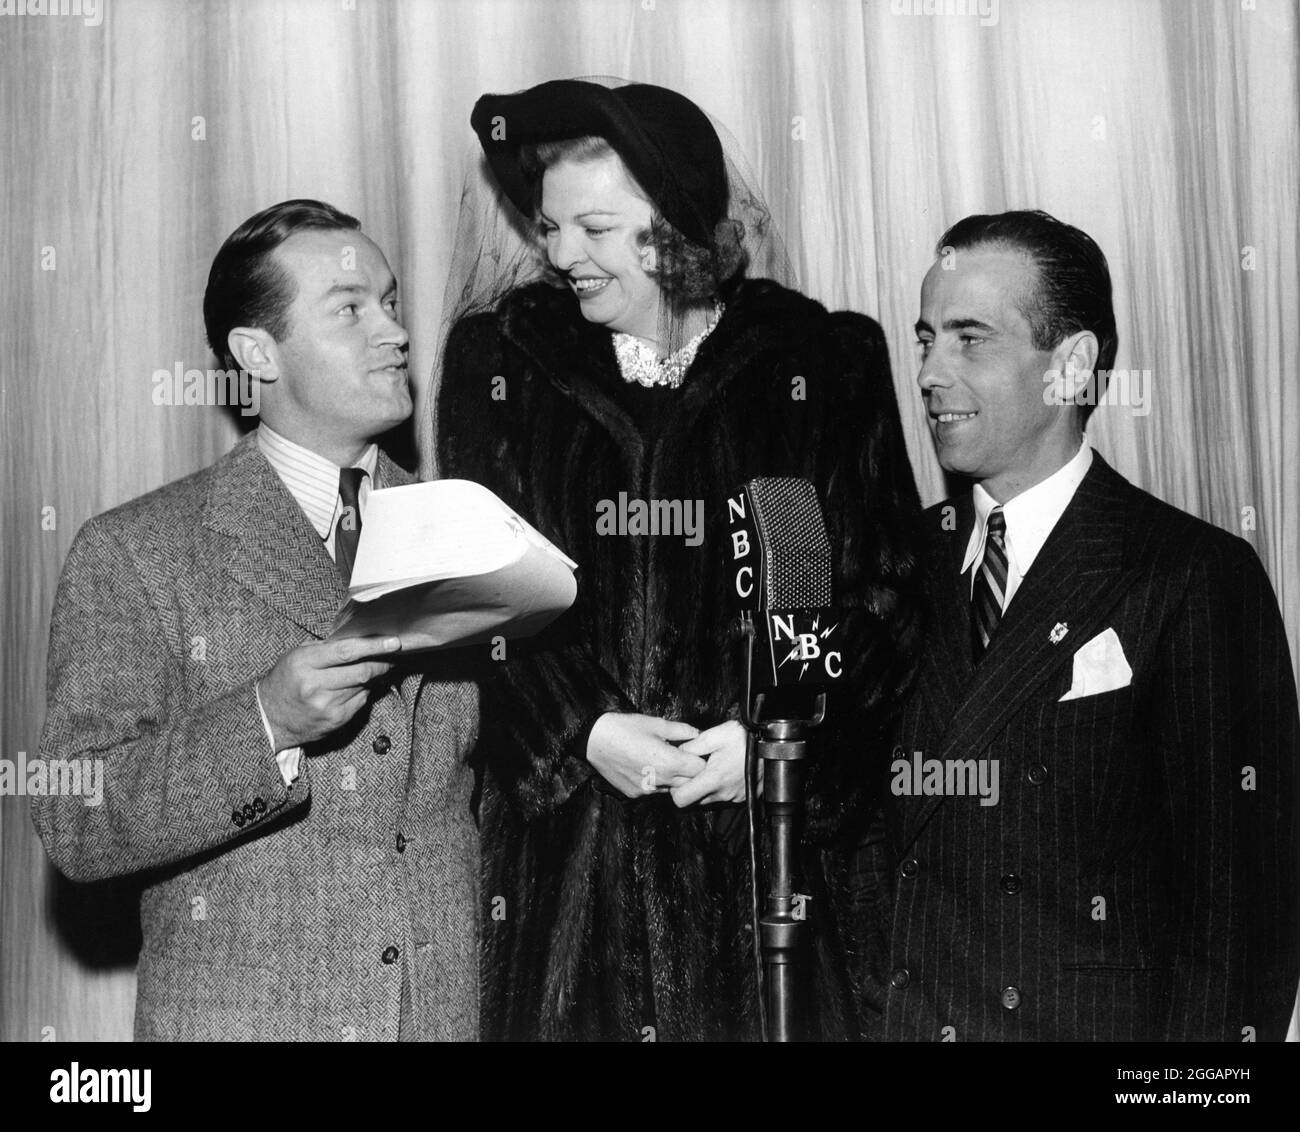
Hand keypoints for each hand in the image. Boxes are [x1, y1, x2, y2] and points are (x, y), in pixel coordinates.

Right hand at [258, 635, 402, 748]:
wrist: (270, 717)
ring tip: (376, 666)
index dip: (373, 646)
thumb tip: (363, 638)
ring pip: (364, 685)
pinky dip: (364, 690)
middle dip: (382, 662)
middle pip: (362, 671)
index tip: (394, 642)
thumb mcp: (297, 656)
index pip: (346, 651)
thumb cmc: (286, 679)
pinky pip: (361, 701)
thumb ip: (327, 647)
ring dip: (374, 675)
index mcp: (304, 663)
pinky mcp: (336, 720)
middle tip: (392, 654)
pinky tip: (357, 686)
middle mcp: (315, 685)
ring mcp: (326, 705)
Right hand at [585, 713, 705, 798]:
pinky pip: (654, 790)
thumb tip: (698, 734)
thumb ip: (681, 731)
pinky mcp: (635, 794)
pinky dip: (656, 781)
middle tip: (683, 756)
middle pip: (689, 783)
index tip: (696, 752)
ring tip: (662, 760)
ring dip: (673, 778)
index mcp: (669, 762)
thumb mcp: (657, 724)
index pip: (700, 770)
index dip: (701, 760)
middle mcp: (660, 780)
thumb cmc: (625, 728)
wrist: (594, 740)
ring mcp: (647, 790)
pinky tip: (646, 766)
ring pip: (671, 788)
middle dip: (690, 772)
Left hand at [670, 720, 752, 807]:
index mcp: (713, 779)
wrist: (772, 745)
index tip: (680, 777)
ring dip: (706, 786)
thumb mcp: (716, 734)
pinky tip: (724, 772)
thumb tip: (678, 753)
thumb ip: (693, 745)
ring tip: (713, 767)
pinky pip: (723, 797)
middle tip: (696, 769)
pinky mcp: (741, 797)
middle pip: (694, 800)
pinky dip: (720, 787)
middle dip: (691, 787)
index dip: (675, 790)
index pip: (681, 800)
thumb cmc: (746, 739)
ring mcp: (733, 797)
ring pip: (708, 798)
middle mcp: (723, 793)